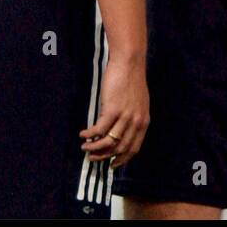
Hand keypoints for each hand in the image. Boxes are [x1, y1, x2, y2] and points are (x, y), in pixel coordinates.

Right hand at [80, 53, 148, 167]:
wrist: (129, 62)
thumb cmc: (131, 79)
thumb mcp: (138, 102)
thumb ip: (133, 117)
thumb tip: (122, 131)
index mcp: (143, 121)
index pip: (134, 148)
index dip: (122, 159)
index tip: (111, 164)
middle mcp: (136, 122)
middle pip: (119, 148)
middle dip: (104, 156)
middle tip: (92, 157)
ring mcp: (125, 117)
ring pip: (108, 142)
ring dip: (94, 148)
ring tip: (85, 147)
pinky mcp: (113, 110)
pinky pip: (99, 130)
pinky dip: (89, 135)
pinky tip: (83, 134)